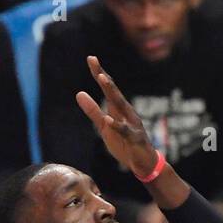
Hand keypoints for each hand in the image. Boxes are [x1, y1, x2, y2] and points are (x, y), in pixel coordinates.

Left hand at [75, 55, 164, 180]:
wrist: (144, 164)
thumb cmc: (125, 144)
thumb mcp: (104, 127)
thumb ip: (93, 111)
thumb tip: (79, 93)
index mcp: (119, 109)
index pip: (108, 89)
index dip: (99, 74)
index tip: (91, 58)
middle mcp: (127, 112)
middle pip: (113, 91)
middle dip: (103, 76)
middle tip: (94, 61)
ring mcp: (132, 124)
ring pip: (120, 105)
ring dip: (111, 91)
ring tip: (102, 79)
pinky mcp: (135, 139)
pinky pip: (124, 131)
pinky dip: (117, 125)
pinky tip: (108, 119)